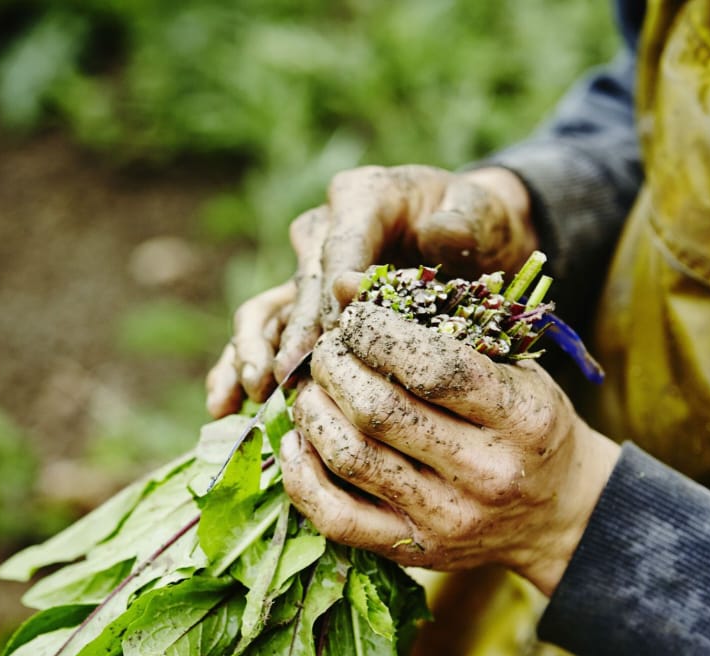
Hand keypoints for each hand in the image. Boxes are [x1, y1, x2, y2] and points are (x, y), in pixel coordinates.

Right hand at [205, 165, 537, 417]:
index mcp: (362, 197)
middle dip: (292, 333)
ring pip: (269, 310)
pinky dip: (243, 365)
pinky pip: (268, 335)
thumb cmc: (478, 221)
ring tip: (252, 393)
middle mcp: (325, 230)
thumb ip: (461, 223)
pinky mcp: (306, 305)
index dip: (333, 293)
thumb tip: (433, 238)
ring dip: (252, 351)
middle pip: (300, 284)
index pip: (339, 248)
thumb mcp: (481, 212)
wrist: (475, 235)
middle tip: (287, 376)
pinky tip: (228, 404)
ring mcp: (310, 270)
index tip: (336, 334)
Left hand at [280, 301, 618, 595]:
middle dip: (336, 367)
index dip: (377, 333)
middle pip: (379, 411)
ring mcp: (448, 518)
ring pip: (351, 457)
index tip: (358, 317)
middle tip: (329, 350)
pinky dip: (301, 475)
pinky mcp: (415, 551)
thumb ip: (439, 326)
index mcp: (521, 418)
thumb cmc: (528, 423)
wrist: (558, 513)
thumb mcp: (511, 366)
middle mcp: (486, 473)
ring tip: (312, 388)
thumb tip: (344, 285)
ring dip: (314, 411)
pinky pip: (336, 518)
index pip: (434, 369)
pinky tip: (297, 440)